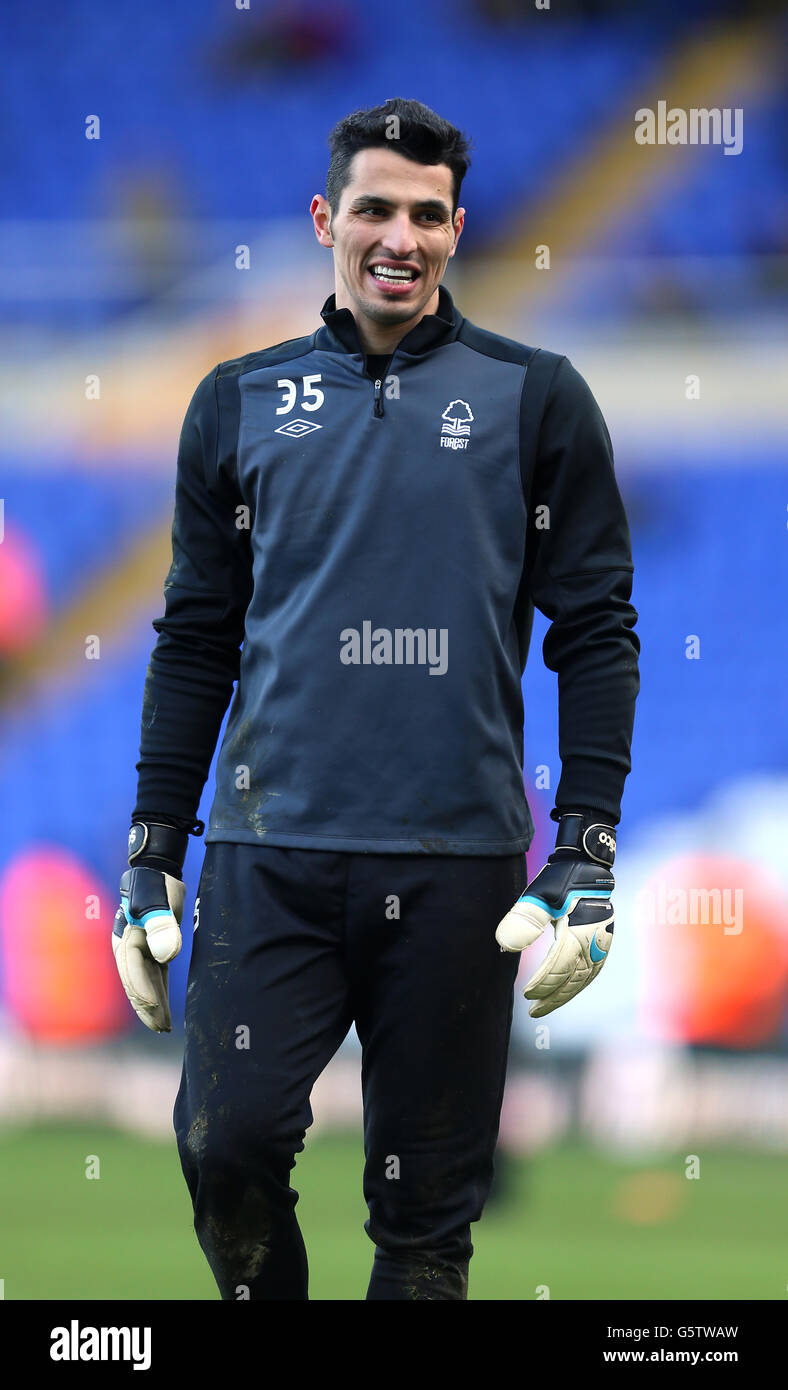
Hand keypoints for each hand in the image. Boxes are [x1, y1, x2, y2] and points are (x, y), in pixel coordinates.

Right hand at [111, 821, 187, 1032]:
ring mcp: (140, 951)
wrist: (156, 871)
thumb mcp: (158, 900)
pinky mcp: (152, 951)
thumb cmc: (156, 885)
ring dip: (154, 1006)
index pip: (134, 970)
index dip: (144, 991)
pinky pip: (154, 977)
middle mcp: (129, 949)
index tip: (157, 1008)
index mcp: (126, 939)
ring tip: (164, 1027)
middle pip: (136, 984)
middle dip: (148, 1007)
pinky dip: (159, 994)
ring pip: (146, 985)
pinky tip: (166, 1011)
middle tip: (162, 1027)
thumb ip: (162, 925)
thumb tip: (166, 956)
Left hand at [496, 813, 615, 1017]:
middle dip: (554, 997)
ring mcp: (602, 940)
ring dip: (568, 994)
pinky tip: (569, 989)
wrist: (587, 862)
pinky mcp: (604, 938)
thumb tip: (504, 946)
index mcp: (577, 930)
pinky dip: (581, 983)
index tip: (526, 995)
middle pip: (574, 979)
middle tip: (534, 1012)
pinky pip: (594, 969)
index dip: (543, 985)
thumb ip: (524, 920)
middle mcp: (594, 939)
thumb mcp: (537, 895)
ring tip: (548, 1005)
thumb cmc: (559, 878)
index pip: (559, 968)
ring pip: (586, 977)